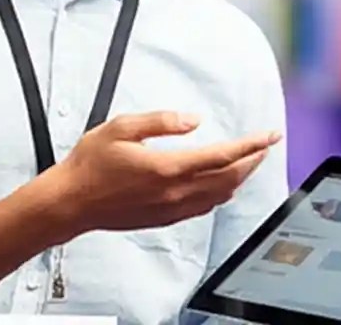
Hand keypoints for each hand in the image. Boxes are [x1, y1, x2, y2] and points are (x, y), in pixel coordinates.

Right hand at [52, 111, 280, 233]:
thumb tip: (192, 120)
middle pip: (229, 178)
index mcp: (167, 167)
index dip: (251, 145)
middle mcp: (174, 192)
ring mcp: (171, 209)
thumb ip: (161, 121)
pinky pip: (204, 208)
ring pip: (220, 195)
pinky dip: (220, 194)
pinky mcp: (164, 219)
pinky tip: (220, 185)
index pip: (223, 156)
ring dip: (239, 177)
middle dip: (252, 161)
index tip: (269, 135)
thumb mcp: (122, 127)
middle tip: (264, 146)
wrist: (70, 203)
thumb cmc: (90, 164)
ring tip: (248, 162)